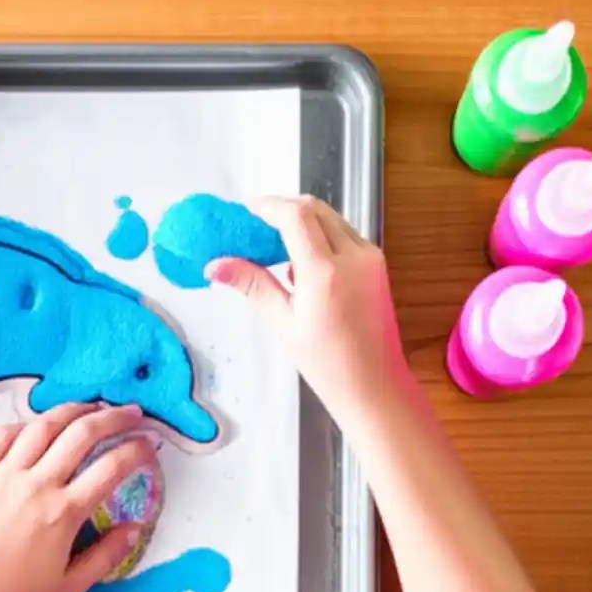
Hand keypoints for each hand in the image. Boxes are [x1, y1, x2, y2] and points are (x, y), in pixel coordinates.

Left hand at [0, 403, 153, 591]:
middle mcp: (36, 484)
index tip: (150, 444)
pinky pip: (2, 435)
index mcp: (63, 513)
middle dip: (114, 417)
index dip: (137, 450)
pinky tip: (37, 426)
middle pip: (83, 433)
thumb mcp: (67, 588)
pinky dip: (25, 425)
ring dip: (73, 410)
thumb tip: (134, 528)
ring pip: (44, 425)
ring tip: (90, 406)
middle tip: (131, 413)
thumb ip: (105, 556)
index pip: (112, 468)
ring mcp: (2, 473)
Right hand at [205, 196, 408, 422]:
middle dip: (282, 208)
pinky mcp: (377, 263)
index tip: (244, 212)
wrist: (374, 385)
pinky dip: (320, 234)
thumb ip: (252, 284)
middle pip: (314, 209)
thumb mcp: (283, 323)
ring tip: (272, 240)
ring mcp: (370, 257)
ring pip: (331, 218)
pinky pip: (344, 233)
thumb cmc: (326, 363)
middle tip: (253, 224)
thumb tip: (214, 265)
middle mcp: (354, 256)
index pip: (295, 216)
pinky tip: (300, 259)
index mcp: (326, 273)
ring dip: (301, 219)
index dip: (267, 206)